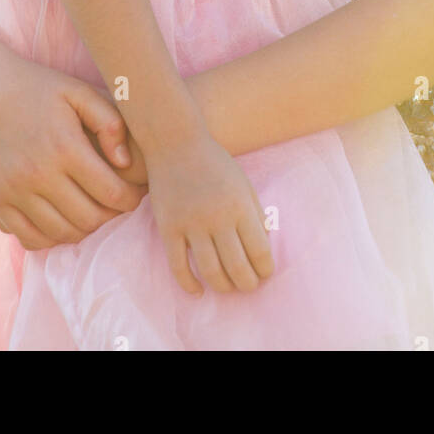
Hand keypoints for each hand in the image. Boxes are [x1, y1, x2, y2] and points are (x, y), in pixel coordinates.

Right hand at [0, 40, 146, 249]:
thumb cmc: (36, 87)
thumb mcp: (78, 91)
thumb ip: (109, 122)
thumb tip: (126, 162)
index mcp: (65, 147)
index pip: (110, 193)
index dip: (131, 199)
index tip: (136, 194)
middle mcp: (39, 174)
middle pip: (88, 219)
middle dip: (111, 217)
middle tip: (117, 205)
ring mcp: (13, 191)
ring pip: (60, 233)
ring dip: (83, 230)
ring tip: (92, 212)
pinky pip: (28, 237)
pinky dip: (50, 238)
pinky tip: (61, 221)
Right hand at [145, 135, 273, 296]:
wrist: (176, 143)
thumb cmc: (214, 162)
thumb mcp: (243, 183)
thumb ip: (254, 214)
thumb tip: (263, 247)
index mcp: (240, 205)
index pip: (260, 251)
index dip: (265, 269)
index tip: (265, 274)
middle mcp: (217, 217)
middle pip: (237, 267)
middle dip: (248, 283)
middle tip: (250, 286)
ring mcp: (191, 224)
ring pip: (210, 271)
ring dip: (224, 287)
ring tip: (229, 288)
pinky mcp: (168, 228)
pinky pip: (178, 266)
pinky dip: (189, 284)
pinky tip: (199, 290)